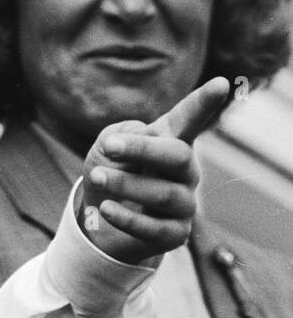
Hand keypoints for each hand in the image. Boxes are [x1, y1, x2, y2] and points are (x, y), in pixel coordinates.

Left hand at [77, 77, 230, 264]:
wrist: (98, 221)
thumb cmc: (107, 173)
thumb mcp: (106, 148)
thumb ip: (121, 136)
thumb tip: (140, 140)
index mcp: (169, 143)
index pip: (189, 119)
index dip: (203, 102)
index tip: (221, 83)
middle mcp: (184, 172)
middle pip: (178, 155)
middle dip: (142, 149)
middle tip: (109, 146)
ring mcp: (183, 204)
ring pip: (164, 193)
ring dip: (125, 184)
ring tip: (96, 177)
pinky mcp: (174, 234)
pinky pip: (155, 228)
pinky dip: (127, 217)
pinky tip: (106, 209)